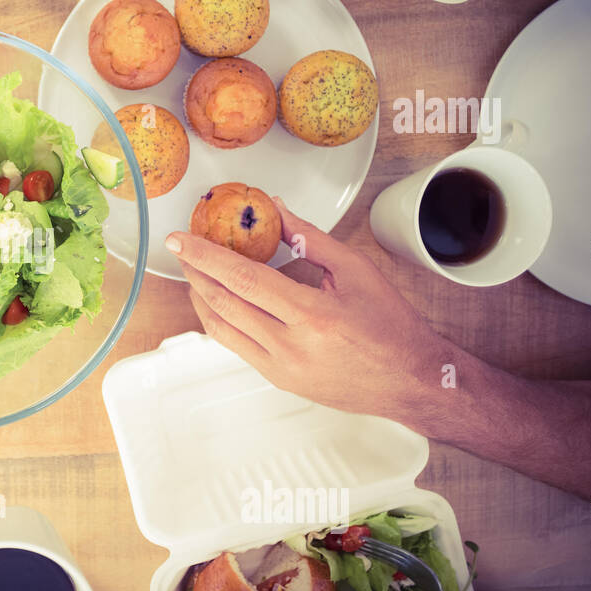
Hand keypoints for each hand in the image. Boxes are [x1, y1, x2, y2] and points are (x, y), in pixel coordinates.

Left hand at [166, 198, 451, 422]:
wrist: (410, 381)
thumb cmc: (390, 326)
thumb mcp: (355, 270)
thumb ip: (309, 237)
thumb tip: (275, 209)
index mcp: (312, 314)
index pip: (243, 279)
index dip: (206, 256)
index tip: (180, 239)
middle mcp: (290, 345)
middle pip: (223, 303)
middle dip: (194, 273)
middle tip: (181, 250)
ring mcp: (280, 367)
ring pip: (221, 328)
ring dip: (201, 297)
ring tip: (194, 272)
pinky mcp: (278, 380)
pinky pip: (235, 345)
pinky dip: (220, 319)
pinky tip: (217, 301)